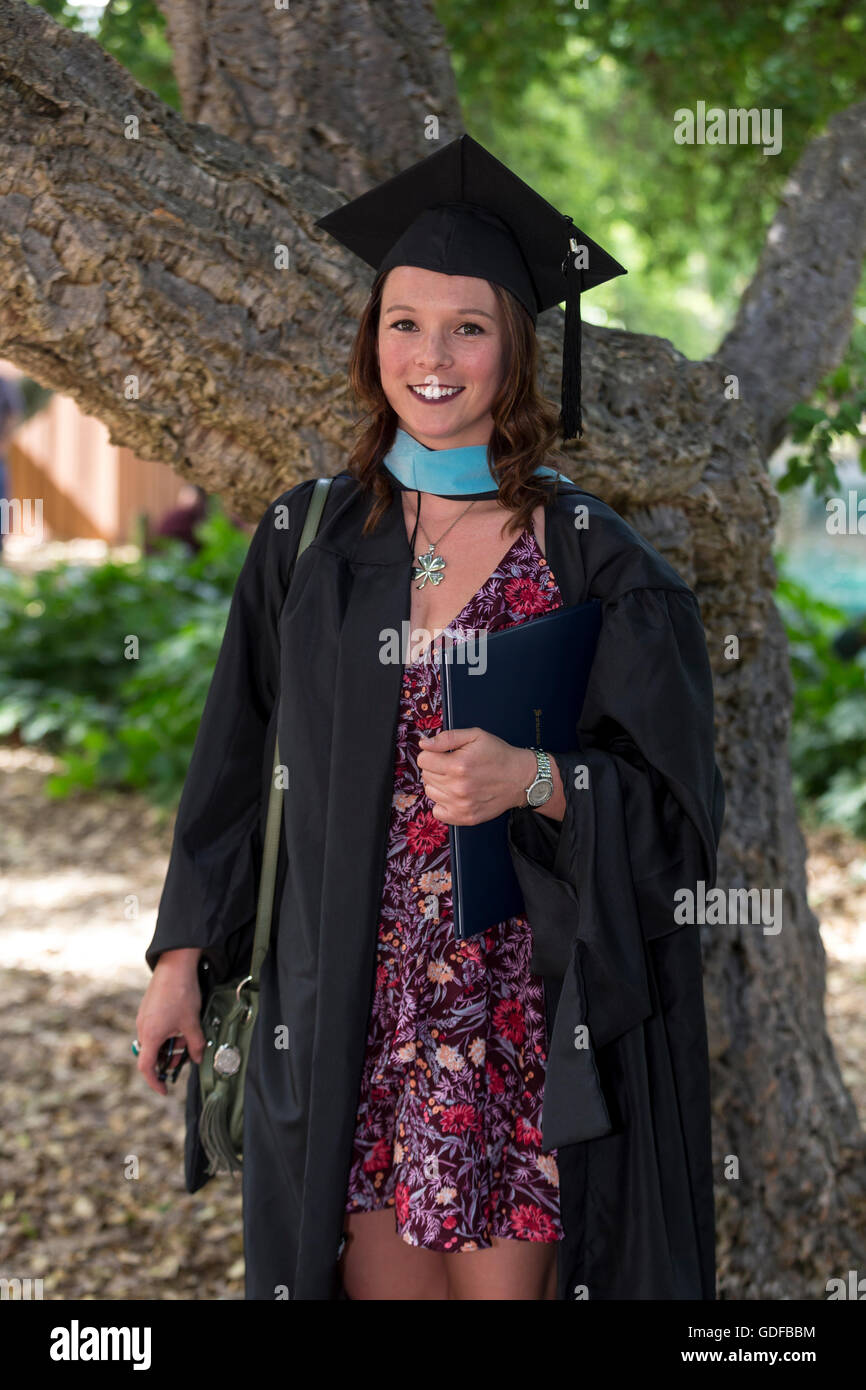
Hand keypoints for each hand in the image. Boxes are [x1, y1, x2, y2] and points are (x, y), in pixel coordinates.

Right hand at [135, 951, 205, 1095]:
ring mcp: (144, 1017)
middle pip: (152, 1054)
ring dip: (171, 1044)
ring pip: (156, 1040)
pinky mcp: (148, 1008)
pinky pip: (156, 1028)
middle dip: (169, 1059)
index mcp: (151, 1035)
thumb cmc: (181, 993)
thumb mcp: (192, 1022)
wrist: (175, 965)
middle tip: (186, 1056)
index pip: (146, 1067)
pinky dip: (168, 1033)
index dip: (154, 1082)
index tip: (164, 1089)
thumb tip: (198, 1058)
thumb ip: (195, 1044)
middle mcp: (143, 1028)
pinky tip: (183, 1024)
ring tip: (188, 1037)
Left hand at [417, 727, 536, 824]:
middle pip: (426, 776)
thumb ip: (446, 738)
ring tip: (457, 779)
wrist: (520, 778)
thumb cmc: (499, 755)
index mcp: (458, 765)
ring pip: (430, 792)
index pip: (423, 760)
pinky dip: (443, 803)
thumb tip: (424, 744)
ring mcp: (461, 805)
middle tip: (453, 766)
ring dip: (439, 785)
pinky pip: (437, 811)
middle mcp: (457, 787)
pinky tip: (455, 794)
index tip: (442, 755)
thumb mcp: (475, 736)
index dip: (432, 754)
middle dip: (436, 768)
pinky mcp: (465, 818)